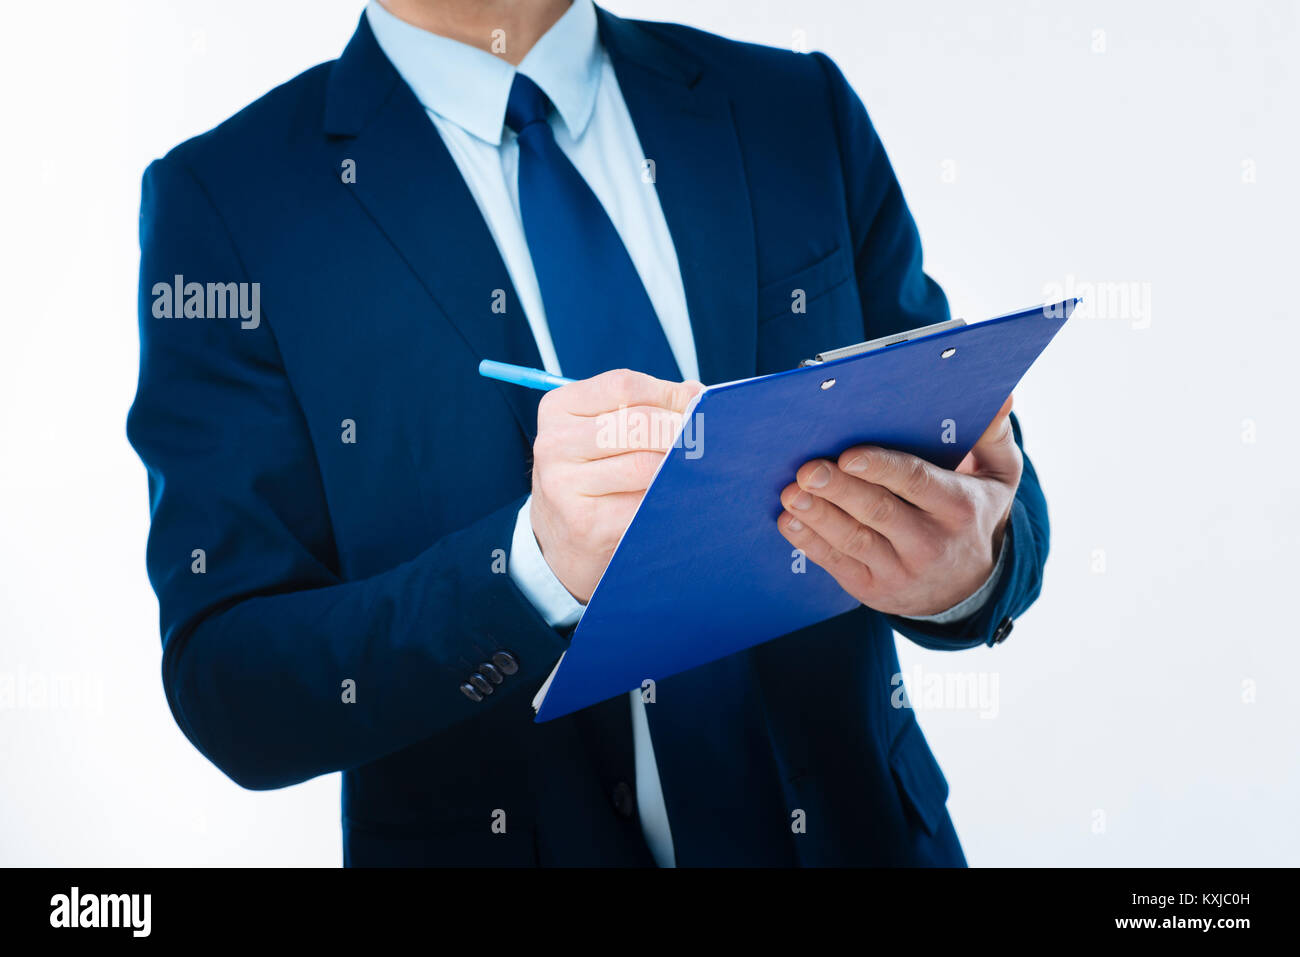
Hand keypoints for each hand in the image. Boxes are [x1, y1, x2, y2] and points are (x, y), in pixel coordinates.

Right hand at [531, 369, 703, 603]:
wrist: (561, 540)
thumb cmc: (592, 475)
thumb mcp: (602, 431)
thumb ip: (644, 406)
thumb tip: (696, 394)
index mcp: (558, 408)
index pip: (624, 386)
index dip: (669, 394)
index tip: (693, 407)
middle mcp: (554, 444)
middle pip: (639, 423)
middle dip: (680, 431)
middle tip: (702, 442)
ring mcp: (565, 486)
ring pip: (646, 465)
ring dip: (678, 467)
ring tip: (693, 469)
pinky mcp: (586, 524)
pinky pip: (645, 505)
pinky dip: (669, 499)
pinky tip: (676, 498)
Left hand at [776, 396, 1021, 616]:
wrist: (973, 589)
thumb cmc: (977, 515)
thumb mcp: (999, 477)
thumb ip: (994, 435)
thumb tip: (1003, 396)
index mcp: (959, 507)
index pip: (916, 482)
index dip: (881, 468)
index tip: (849, 454)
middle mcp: (931, 543)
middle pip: (879, 512)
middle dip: (840, 489)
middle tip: (808, 469)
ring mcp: (901, 571)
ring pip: (854, 540)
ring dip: (818, 516)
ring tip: (792, 493)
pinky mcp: (875, 590)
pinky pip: (838, 565)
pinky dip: (811, 544)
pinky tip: (791, 522)